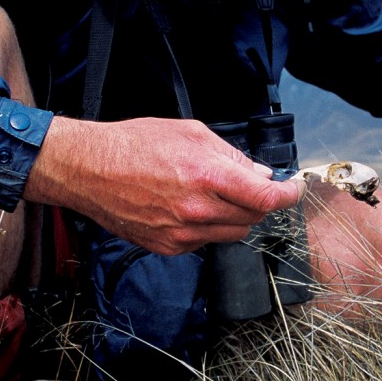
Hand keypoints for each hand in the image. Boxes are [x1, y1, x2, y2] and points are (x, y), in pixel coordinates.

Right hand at [24, 116, 305, 254]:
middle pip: (252, 219)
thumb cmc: (134, 144)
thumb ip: (231, 156)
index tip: (293, 189)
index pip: (265, 198)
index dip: (287, 195)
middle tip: (248, 186)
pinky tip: (189, 207)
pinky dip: (207, 227)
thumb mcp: (190, 133)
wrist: (88, 169)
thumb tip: (260, 173)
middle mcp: (197, 210)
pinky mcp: (168, 247)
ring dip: (234, 216)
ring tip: (212, 194)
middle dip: (258, 203)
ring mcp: (182, 234)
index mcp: (207, 176)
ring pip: (231, 234)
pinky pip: (204, 242)